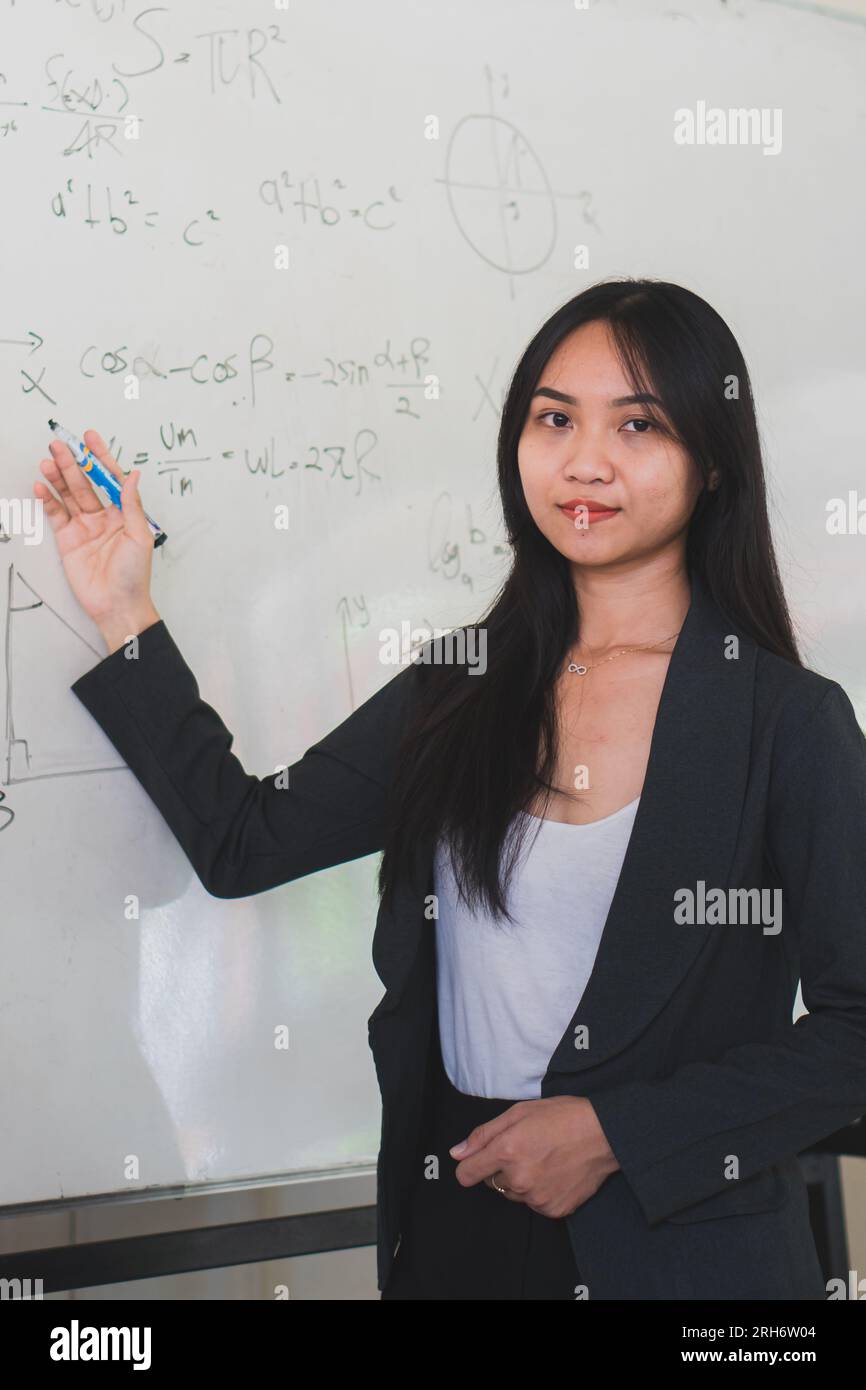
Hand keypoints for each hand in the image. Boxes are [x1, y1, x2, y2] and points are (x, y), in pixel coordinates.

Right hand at [34, 428, 159, 643]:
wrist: (117, 605)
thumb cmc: (134, 575)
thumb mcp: (139, 536)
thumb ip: (132, 504)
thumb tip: (134, 475)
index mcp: (123, 513)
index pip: (111, 479)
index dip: (100, 458)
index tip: (90, 438)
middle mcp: (103, 517)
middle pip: (85, 483)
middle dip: (73, 462)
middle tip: (61, 444)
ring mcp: (84, 527)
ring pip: (69, 494)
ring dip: (58, 477)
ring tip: (48, 460)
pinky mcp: (68, 539)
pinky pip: (56, 514)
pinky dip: (48, 499)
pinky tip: (41, 486)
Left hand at [449, 1095, 619, 1217]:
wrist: (604, 1134)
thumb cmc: (563, 1117)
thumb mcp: (519, 1112)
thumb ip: (483, 1134)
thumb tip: (458, 1153)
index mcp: (506, 1151)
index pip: (467, 1174)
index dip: (470, 1165)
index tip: (478, 1161)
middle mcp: (519, 1179)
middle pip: (491, 1183)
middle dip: (501, 1168)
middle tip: (525, 1149)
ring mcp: (537, 1198)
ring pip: (513, 1194)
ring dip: (520, 1181)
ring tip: (543, 1159)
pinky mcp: (553, 1210)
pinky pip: (534, 1204)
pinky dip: (540, 1192)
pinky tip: (555, 1173)